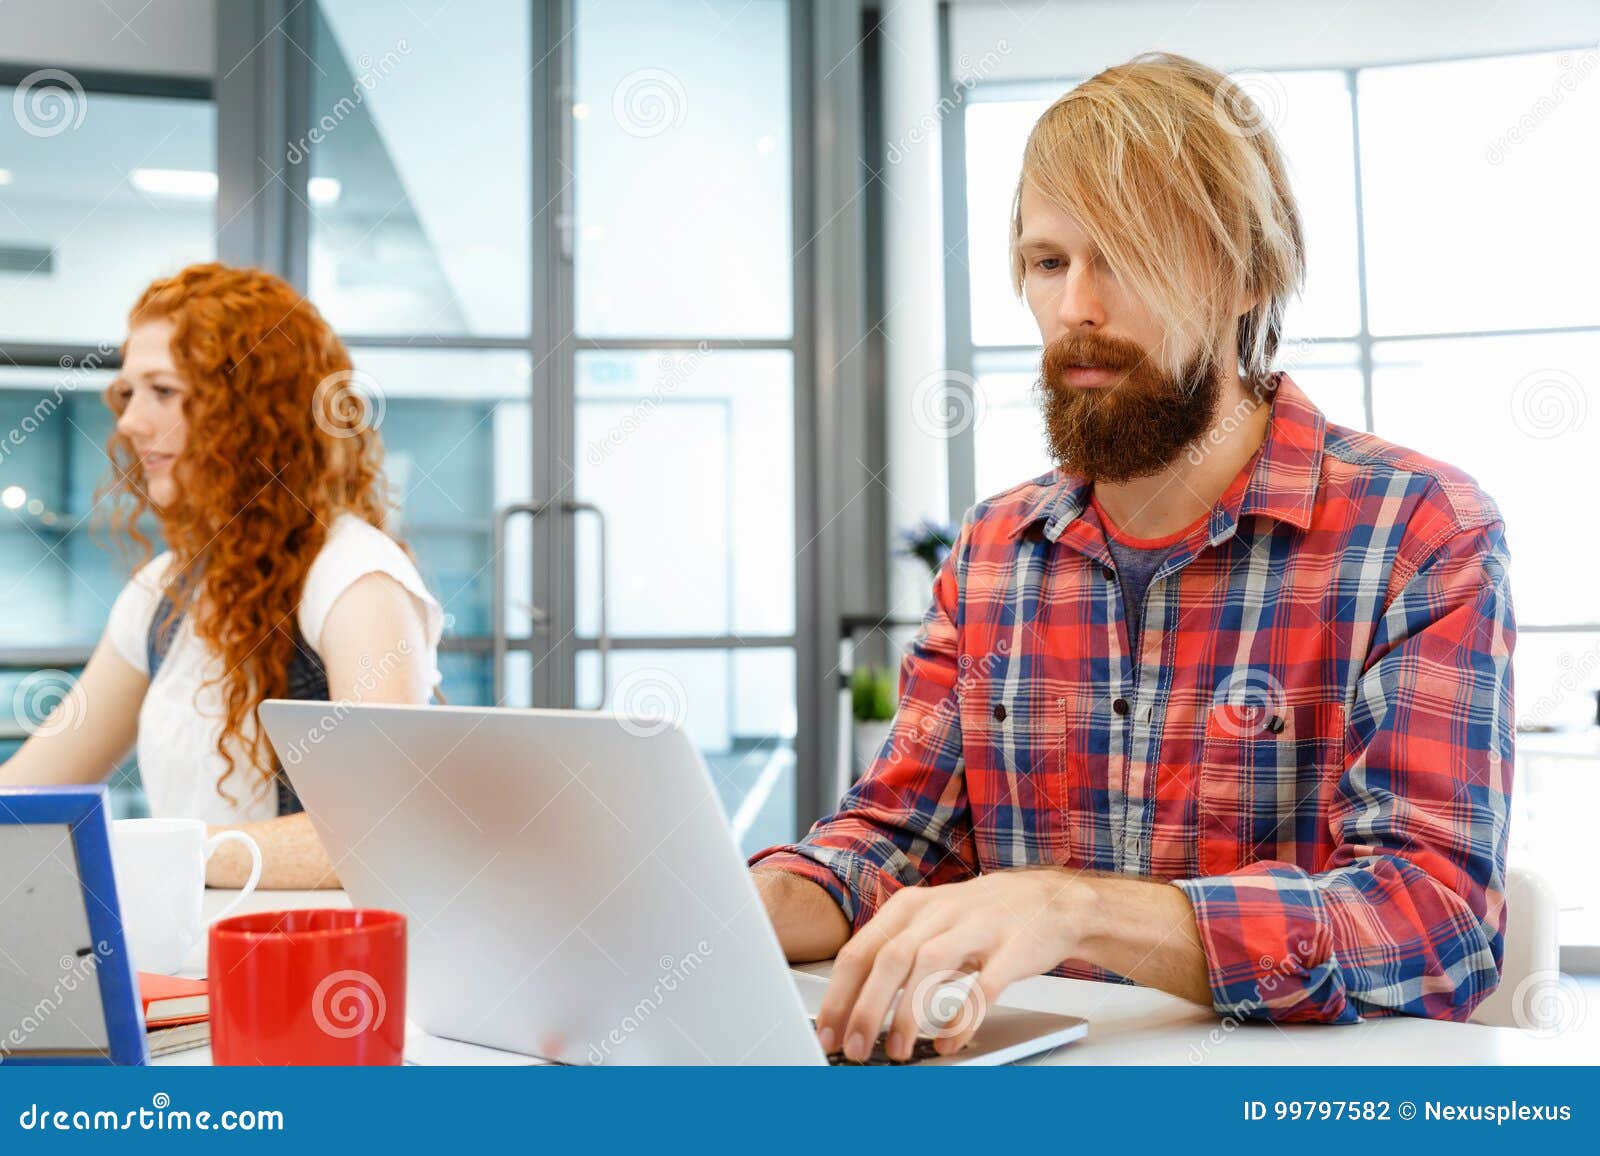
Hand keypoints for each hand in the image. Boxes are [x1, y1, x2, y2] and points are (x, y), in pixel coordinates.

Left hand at [815, 868, 1089, 1061]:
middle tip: (854, 1047)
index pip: (860, 951)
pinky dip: (963, 1017)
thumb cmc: (980, 917)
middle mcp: (938, 912)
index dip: (839, 995)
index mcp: (909, 907)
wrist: (1051, 900)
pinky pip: (983, 985)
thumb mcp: (928, 924)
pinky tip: (948, 1042)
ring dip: (908, 1012)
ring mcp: (976, 926)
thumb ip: (893, 955)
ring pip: (930, 965)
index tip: (827, 1032)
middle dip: (866, 1008)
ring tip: (897, 1050)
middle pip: (890, 958)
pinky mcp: (1012, 948)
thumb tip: (852, 1006)